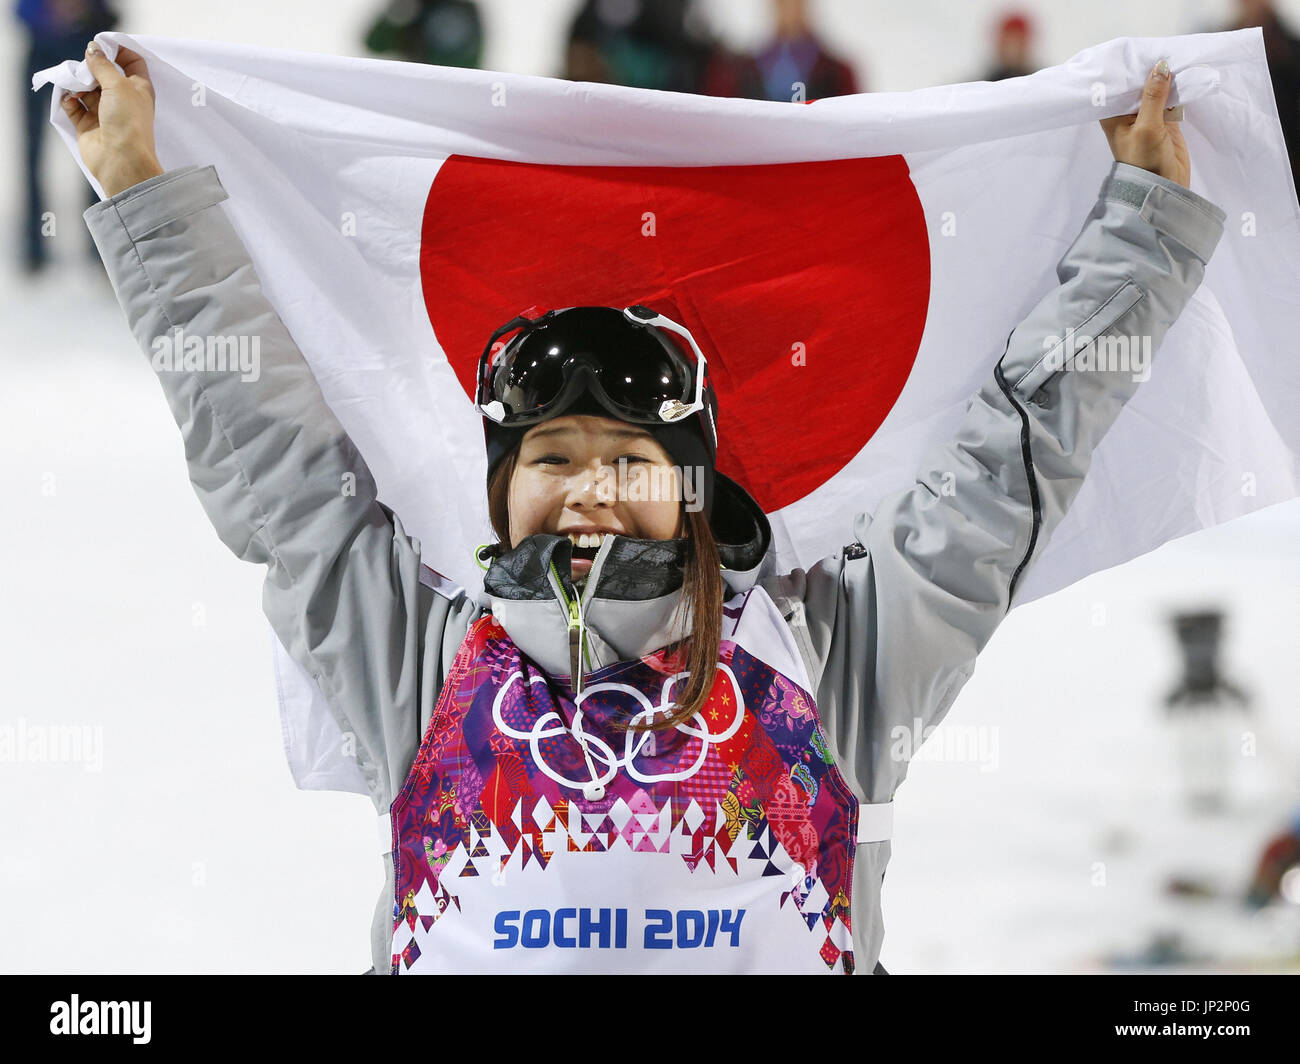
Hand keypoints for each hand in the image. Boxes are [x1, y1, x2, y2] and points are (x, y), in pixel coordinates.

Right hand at [61, 42, 164, 197]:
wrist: (121, 161)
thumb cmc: (127, 121)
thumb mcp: (119, 85)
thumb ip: (103, 65)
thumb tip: (92, 49)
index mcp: (138, 88)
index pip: (132, 61)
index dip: (119, 50)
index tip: (102, 43)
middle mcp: (122, 99)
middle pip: (104, 73)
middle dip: (92, 66)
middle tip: (84, 67)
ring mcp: (104, 112)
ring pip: (86, 88)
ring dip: (78, 82)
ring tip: (75, 83)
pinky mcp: (88, 125)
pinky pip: (74, 105)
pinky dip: (68, 99)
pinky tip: (68, 97)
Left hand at [1098, 59, 1190, 188]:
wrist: (1162, 189)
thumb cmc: (1145, 161)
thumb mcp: (1147, 127)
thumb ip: (1153, 96)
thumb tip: (1160, 65)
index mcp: (1113, 116)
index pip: (1115, 86)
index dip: (1125, 69)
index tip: (1136, 49)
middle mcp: (1127, 114)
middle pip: (1137, 85)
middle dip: (1148, 70)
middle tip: (1161, 47)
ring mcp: (1147, 116)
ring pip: (1155, 89)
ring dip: (1164, 77)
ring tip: (1175, 55)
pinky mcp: (1165, 120)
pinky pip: (1170, 98)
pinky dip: (1176, 87)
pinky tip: (1184, 72)